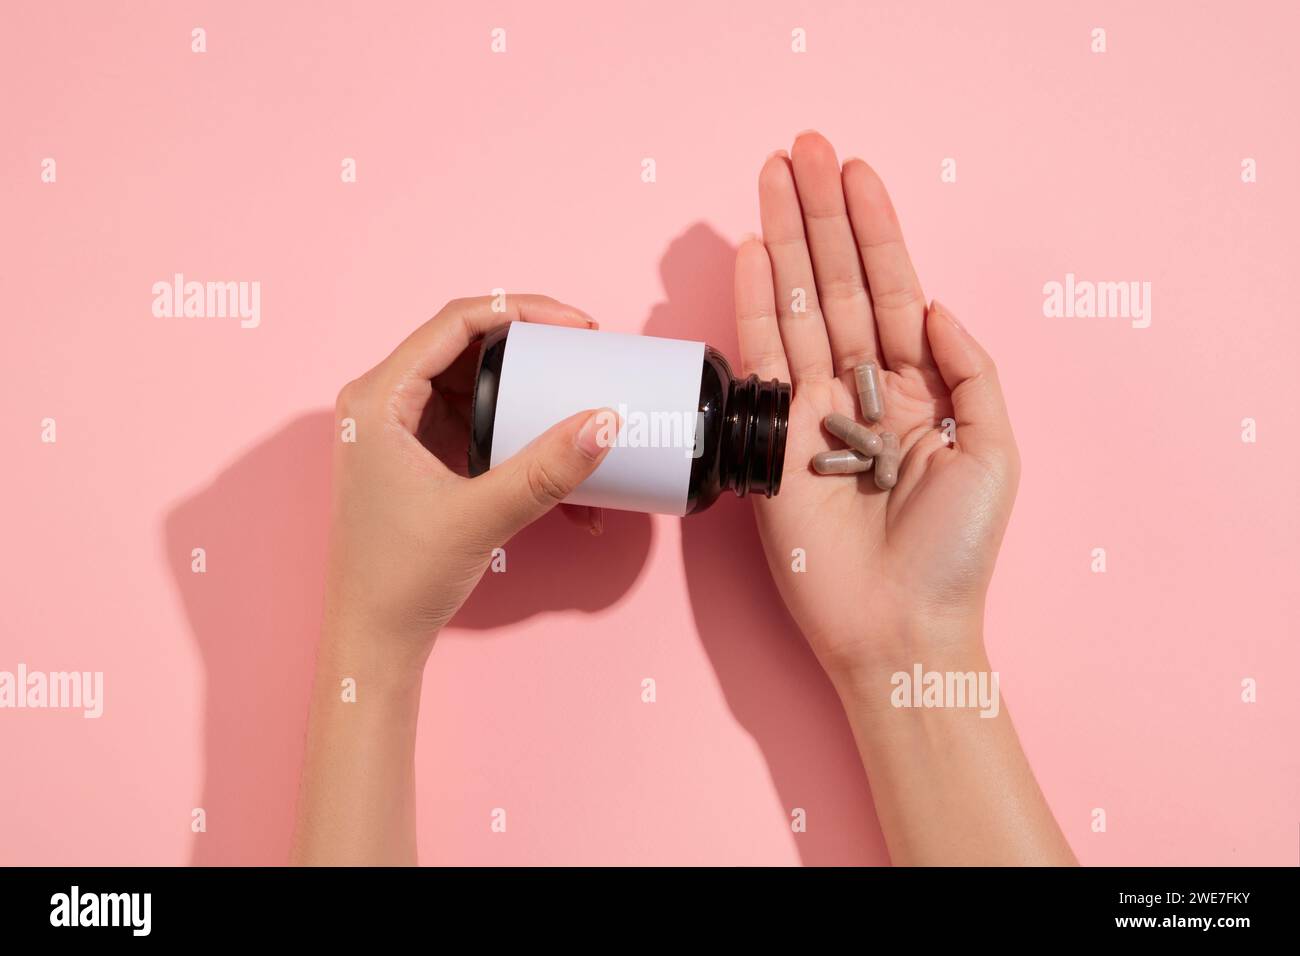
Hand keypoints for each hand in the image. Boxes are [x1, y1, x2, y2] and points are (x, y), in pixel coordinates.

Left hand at [324, 295, 615, 666]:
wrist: (373, 639)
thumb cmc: (399, 580)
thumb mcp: (482, 517)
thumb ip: (546, 470)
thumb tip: (605, 422)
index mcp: (377, 400)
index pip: (455, 323)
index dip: (520, 310)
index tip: (576, 324)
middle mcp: (382, 404)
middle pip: (467, 347)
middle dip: (531, 349)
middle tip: (583, 354)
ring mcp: (400, 431)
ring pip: (475, 386)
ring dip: (527, 395)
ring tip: (576, 402)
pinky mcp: (419, 457)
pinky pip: (475, 426)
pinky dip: (516, 436)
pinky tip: (557, 465)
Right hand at [734, 132, 1019, 682]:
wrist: (896, 626)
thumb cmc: (955, 552)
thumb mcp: (994, 452)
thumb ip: (969, 369)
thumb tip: (930, 306)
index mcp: (922, 390)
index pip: (893, 289)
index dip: (876, 229)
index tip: (854, 170)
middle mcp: (865, 389)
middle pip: (840, 283)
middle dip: (821, 214)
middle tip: (800, 148)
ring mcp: (814, 409)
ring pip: (799, 305)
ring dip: (785, 239)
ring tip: (770, 177)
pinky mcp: (773, 436)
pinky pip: (763, 355)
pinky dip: (756, 302)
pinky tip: (754, 252)